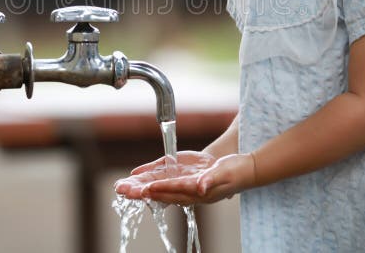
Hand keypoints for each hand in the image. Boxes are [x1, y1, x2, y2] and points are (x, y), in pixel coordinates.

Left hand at [117, 153, 256, 204]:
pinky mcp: (185, 181)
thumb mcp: (225, 174)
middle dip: (142, 192)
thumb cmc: (235, 172)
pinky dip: (151, 181)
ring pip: (160, 189)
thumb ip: (212, 180)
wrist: (241, 170)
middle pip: (162, 193)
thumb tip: (200, 187)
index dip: (161, 190)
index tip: (145, 189)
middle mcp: (189, 192)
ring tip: (123, 188)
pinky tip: (139, 180)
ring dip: (141, 189)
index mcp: (199, 192)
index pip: (176, 191)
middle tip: (123, 191)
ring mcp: (186, 187)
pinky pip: (165, 182)